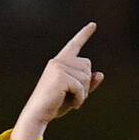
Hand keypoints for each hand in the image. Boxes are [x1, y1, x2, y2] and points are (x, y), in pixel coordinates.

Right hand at [11, 22, 103, 139]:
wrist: (38, 114)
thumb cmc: (55, 105)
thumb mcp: (74, 94)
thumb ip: (87, 84)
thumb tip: (101, 73)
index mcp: (59, 62)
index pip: (74, 45)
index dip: (84, 34)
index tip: (93, 25)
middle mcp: (58, 61)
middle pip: (87, 65)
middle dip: (86, 84)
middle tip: (75, 97)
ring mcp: (58, 67)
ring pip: (86, 76)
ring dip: (83, 93)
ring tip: (72, 101)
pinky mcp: (60, 76)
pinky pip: (81, 86)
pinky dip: (81, 99)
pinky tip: (74, 105)